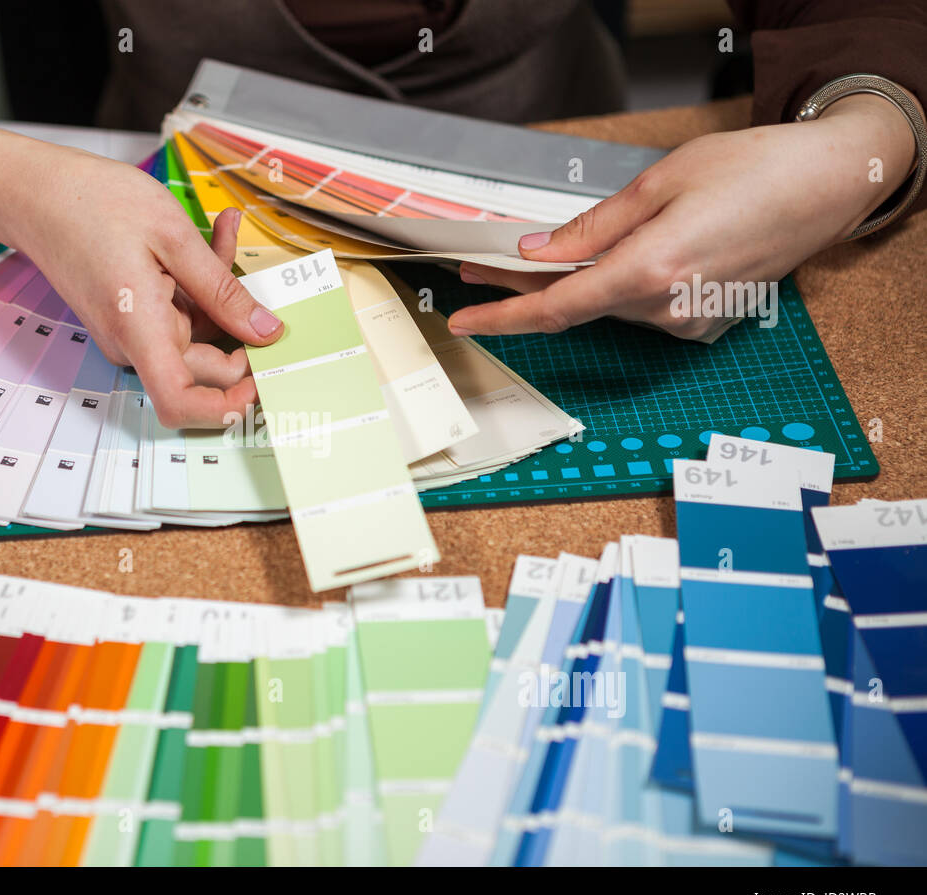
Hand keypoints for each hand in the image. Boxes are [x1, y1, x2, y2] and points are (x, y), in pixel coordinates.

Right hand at [0, 98, 281, 427]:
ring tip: (220, 231)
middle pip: (204, 366)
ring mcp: (131, 335)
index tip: (259, 381)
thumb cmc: (90, 204)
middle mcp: (132, 344)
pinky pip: (179, 317)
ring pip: (196, 334)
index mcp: (138, 329)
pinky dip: (198, 286)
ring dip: (219, 294)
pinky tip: (206, 239)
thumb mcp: (173, 235)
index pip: (181, 402)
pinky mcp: (131, 320)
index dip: (225, 407)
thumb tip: (266, 332)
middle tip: (248, 264)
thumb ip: (222, 290)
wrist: (33, 195)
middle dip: (238, 322)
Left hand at [449, 92, 918, 339]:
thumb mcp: (659, 183)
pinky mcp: (702, 323)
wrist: (829, 186)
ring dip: (573, 286)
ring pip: (609, 306)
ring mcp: (687, 321)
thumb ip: (591, 227)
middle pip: (576, 307)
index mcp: (650, 271)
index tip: (465, 319)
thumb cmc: (752, 171)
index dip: (503, 315)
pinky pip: (641, 307)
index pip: (556, 308)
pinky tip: (617, 260)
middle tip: (484, 266)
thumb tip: (536, 251)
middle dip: (527, 288)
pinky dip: (617, 287)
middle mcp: (666, 307)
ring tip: (540, 257)